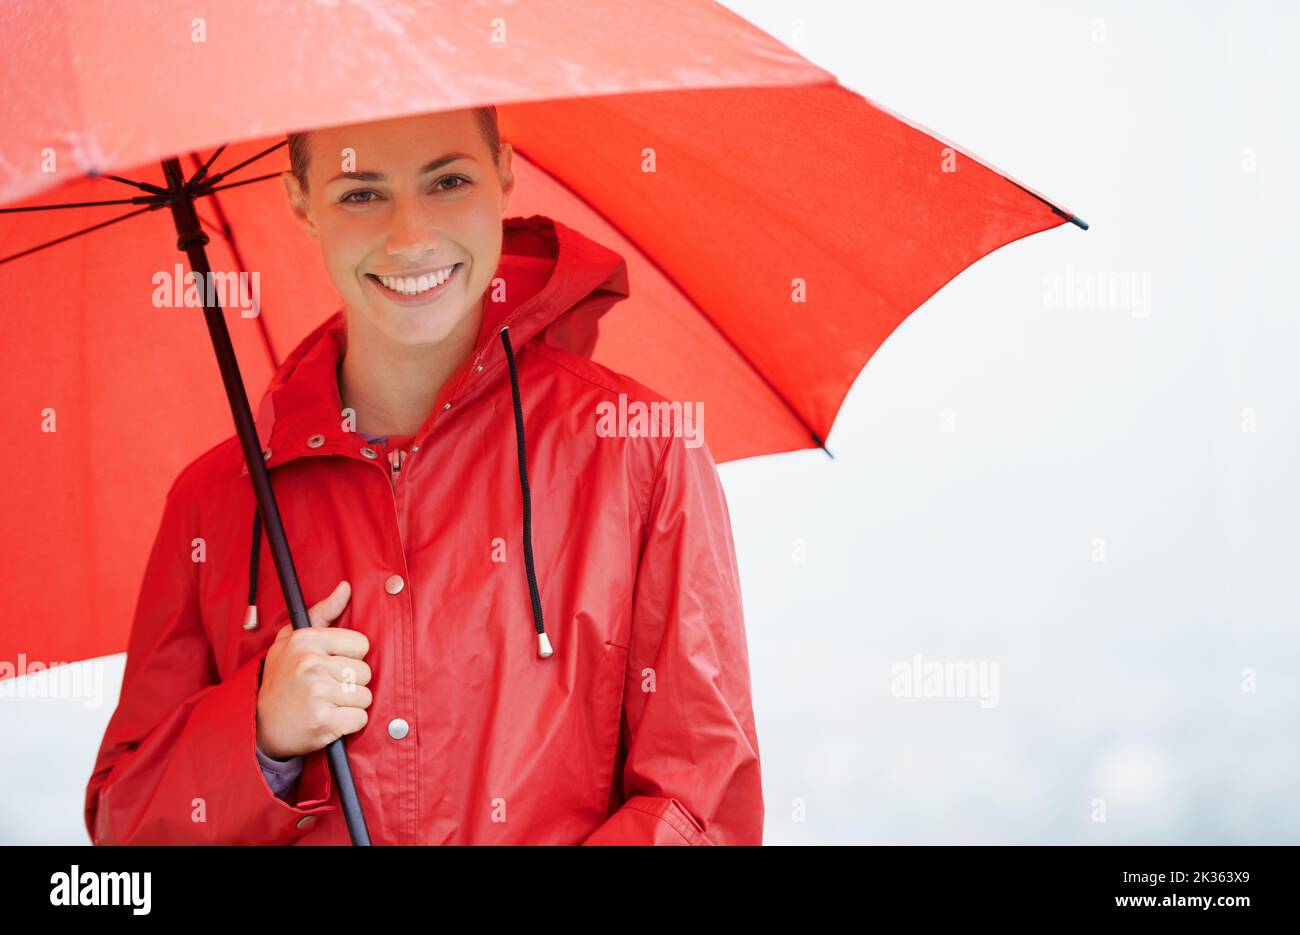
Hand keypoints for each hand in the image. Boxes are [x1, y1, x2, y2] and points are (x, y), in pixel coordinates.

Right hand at [255, 580, 371, 758]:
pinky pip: (359, 718)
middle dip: (351, 683)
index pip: (361, 644)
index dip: (351, 657)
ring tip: (327, 704)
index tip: (332, 665)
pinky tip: (329, 720)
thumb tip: (346, 587)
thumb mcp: (293, 639)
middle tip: (327, 688)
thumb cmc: (282, 678)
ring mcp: (317, 692)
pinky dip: (349, 724)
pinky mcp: (323, 720)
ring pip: (365, 696)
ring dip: (351, 704)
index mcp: (306, 640)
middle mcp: (310, 663)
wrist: (258, 724)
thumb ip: (323, 612)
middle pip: (365, 672)